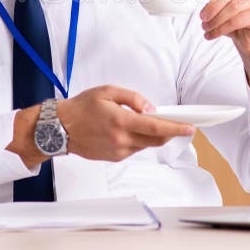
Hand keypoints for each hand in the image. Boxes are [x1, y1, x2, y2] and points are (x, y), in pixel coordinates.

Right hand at [56, 85, 194, 161]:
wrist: (60, 128)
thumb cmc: (82, 107)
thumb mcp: (107, 91)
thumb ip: (132, 98)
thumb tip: (150, 108)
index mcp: (121, 122)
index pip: (156, 128)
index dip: (176, 128)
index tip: (189, 128)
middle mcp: (122, 140)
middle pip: (156, 140)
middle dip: (169, 133)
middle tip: (176, 124)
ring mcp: (118, 151)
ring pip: (145, 145)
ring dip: (152, 136)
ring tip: (146, 122)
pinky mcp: (114, 157)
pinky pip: (134, 149)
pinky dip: (138, 140)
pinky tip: (129, 130)